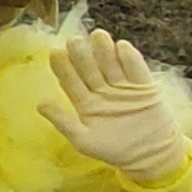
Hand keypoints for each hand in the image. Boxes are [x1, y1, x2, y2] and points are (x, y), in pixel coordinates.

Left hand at [39, 29, 188, 179]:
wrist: (151, 156)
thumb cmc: (114, 149)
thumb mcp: (84, 140)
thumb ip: (63, 122)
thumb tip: (39, 104)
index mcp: (85, 102)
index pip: (71, 82)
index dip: (63, 68)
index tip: (55, 53)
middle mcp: (102, 90)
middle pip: (90, 69)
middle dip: (82, 55)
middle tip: (74, 40)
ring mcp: (123, 87)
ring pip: (112, 65)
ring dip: (105, 51)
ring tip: (97, 35)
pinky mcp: (144, 87)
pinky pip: (137, 71)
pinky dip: (130, 59)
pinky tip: (122, 47)